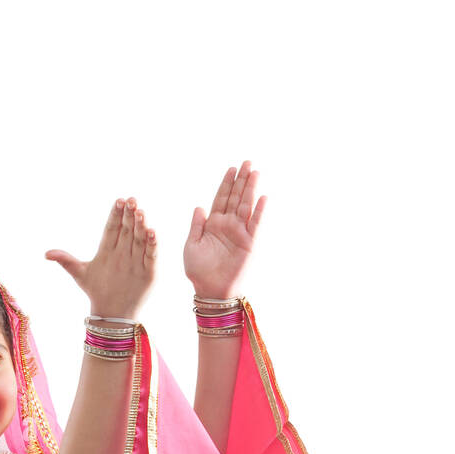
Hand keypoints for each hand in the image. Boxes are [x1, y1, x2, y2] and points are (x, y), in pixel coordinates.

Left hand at [45, 196, 156, 319]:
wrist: (110, 313)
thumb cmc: (96, 291)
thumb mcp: (79, 274)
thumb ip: (65, 260)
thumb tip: (46, 253)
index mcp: (107, 248)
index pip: (113, 227)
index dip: (116, 214)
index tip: (119, 200)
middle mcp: (123, 251)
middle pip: (127, 229)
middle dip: (130, 215)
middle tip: (132, 200)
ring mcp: (136, 260)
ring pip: (139, 239)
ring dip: (141, 226)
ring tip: (141, 213)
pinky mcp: (148, 271)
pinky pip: (151, 255)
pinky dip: (152, 245)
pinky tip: (152, 232)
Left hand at [183, 161, 266, 298]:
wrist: (210, 290)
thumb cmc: (198, 271)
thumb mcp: (192, 245)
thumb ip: (196, 225)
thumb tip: (200, 206)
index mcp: (213, 224)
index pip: (221, 198)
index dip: (226, 183)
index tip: (231, 169)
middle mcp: (227, 225)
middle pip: (236, 197)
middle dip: (241, 180)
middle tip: (247, 162)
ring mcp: (239, 233)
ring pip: (246, 206)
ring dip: (250, 189)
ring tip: (255, 172)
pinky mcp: (248, 243)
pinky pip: (254, 224)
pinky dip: (259, 211)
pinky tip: (262, 197)